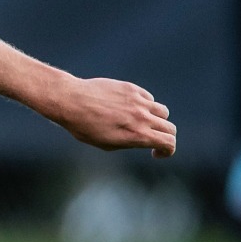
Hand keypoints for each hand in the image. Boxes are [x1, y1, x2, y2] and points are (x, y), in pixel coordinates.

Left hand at [46, 76, 176, 158]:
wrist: (71, 101)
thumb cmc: (84, 127)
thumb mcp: (106, 144)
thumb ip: (130, 142)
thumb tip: (143, 139)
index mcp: (137, 135)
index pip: (169, 143)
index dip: (168, 150)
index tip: (157, 152)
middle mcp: (142, 117)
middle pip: (169, 128)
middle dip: (164, 136)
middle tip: (152, 139)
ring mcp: (139, 101)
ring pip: (162, 111)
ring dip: (156, 119)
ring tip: (140, 122)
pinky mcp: (132, 89)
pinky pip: (148, 98)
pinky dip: (144, 105)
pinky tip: (128, 108)